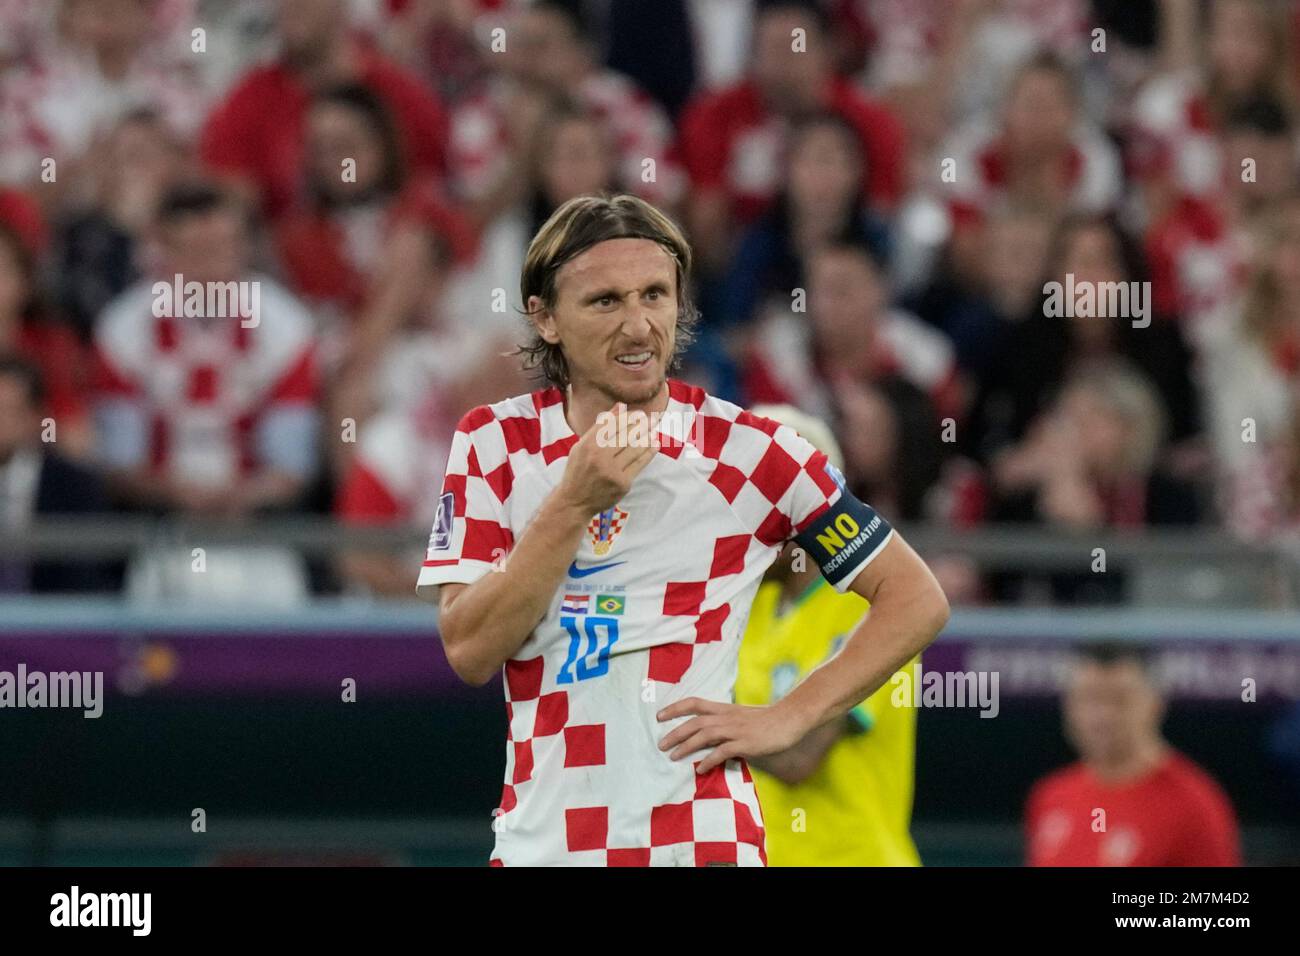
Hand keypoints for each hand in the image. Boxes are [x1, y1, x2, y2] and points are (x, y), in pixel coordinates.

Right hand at [556, 403, 656, 515]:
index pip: (612, 424)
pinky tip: (654, 444)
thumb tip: (621, 406)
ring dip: (648, 437)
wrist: (574, 501)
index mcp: (588, 445)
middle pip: (626, 435)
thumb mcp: (582, 446)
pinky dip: (649, 453)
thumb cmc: (578, 471)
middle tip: (653, 418)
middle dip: (642, 425)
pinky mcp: (622, 483)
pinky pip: (639, 464)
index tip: (639, 413)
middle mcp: (599, 457)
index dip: (628, 417)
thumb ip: (600, 426)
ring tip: (655, 429)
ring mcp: (612, 471)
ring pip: (635, 448)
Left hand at [656, 697, 806, 773]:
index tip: (660, 715)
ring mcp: (736, 730)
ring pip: (705, 734)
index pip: (695, 703)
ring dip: (687, 746)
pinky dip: (710, 760)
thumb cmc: (768, 719)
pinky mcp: (745, 743)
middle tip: (661, 744)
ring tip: (673, 756)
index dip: (676, 708)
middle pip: (695, 721)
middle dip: (675, 732)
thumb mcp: (743, 717)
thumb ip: (727, 722)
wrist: (790, 719)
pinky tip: (701, 768)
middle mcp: (727, 717)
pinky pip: (722, 751)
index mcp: (725, 709)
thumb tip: (712, 734)